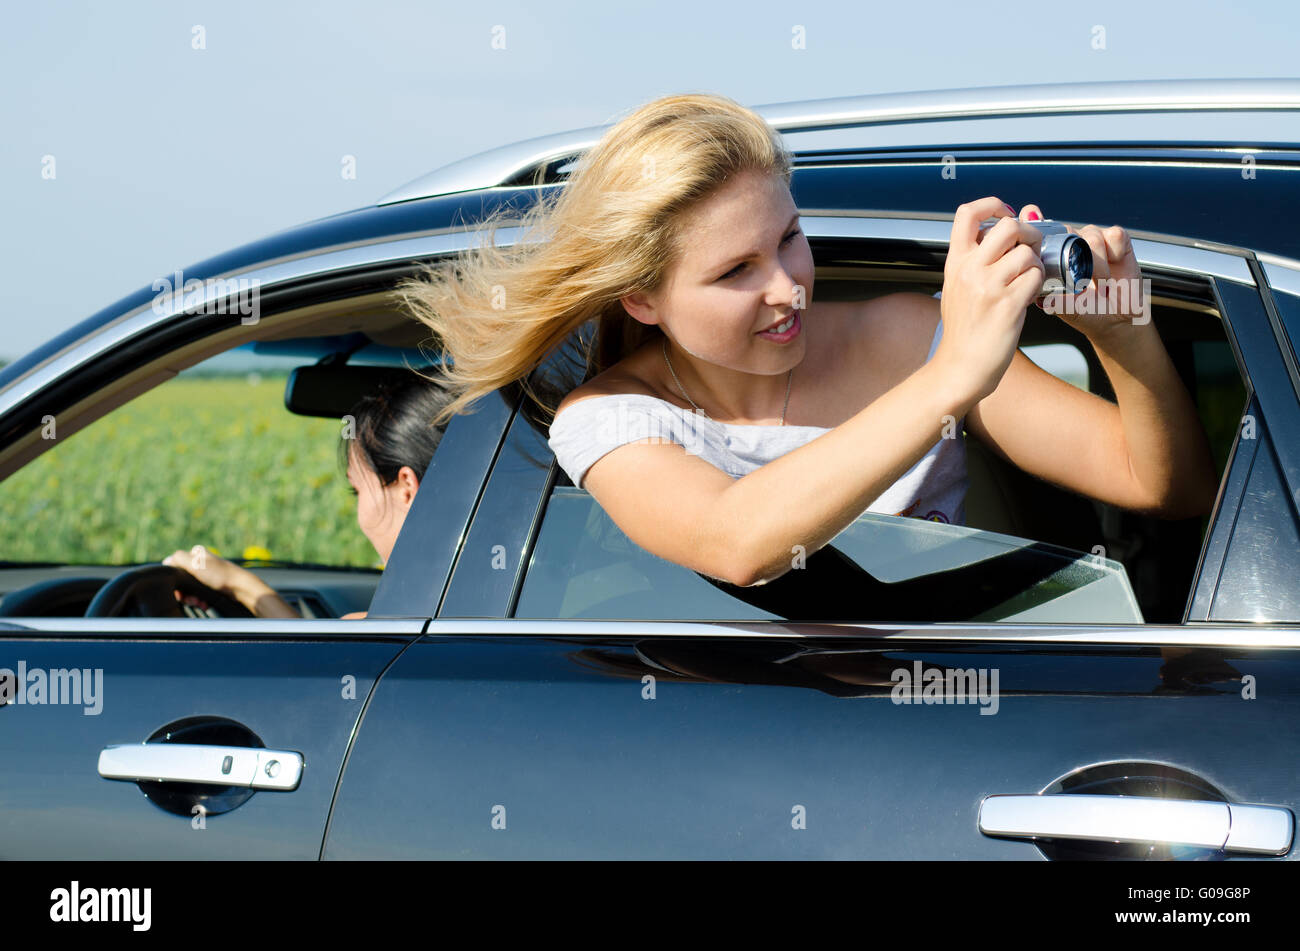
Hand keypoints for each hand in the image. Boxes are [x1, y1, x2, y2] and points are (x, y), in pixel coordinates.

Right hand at [164, 545, 269, 614]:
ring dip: (192, 598)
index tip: (180, 590)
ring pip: (190, 588)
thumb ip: (179, 559)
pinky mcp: (212, 585)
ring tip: (200, 603)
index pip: (175, 567)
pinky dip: (200, 599)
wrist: (242, 588)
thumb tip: (166, 560)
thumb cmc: (220, 575)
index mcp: (196, 554)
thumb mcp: (197, 564)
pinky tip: (205, 603)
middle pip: (182, 580)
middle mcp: (201, 562)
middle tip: (191, 599)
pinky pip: (199, 593)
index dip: (175, 580)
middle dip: (184, 592)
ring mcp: (207, 574)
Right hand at [937, 196, 1045, 402]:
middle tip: (1030, 250)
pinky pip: (1037, 278)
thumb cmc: (964, 331)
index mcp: (955, 262)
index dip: (993, 205)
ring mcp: (988, 287)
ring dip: (1037, 265)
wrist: (959, 369)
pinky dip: (1040, 285)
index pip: (968, 212)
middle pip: (1008, 226)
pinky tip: (1030, 297)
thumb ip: (979, 259)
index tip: (1006, 214)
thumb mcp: (959, 288)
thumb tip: (1010, 226)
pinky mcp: (1008, 305)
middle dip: (1028, 234)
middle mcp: (969, 270)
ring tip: (1029, 281)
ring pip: (1028, 253)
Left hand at [1018, 203, 1146, 340]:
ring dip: (1096, 264)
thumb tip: (1042, 300)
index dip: (1033, 222)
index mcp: (1052, 256)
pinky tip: (1113, 269)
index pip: (1040, 231)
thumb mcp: (1068, 310)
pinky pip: (1114, 235)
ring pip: (1091, 236)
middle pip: (1066, 231)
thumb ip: (1055, 302)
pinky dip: (1114, 254)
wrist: (1118, 318)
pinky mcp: (1117, 241)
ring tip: (1099, 284)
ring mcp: (1094, 240)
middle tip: (1080, 281)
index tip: (1032, 226)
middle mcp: (1071, 243)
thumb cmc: (1088, 312)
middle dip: (1072, 253)